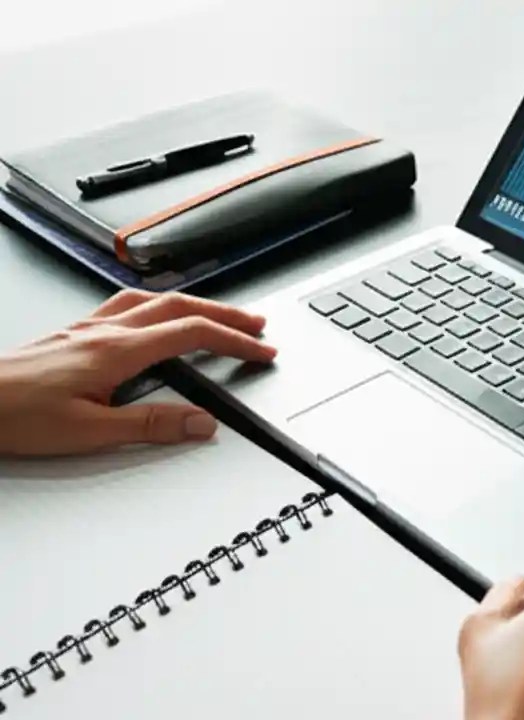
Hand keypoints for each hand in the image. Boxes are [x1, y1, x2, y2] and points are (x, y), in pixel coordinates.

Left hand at [0, 290, 276, 456]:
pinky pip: (126, 305)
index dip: (234, 341)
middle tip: (256, 325)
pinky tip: (155, 314)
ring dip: (194, 303)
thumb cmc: (14, 416)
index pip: (191, 335)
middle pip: (179, 306)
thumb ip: (150, 427)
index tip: (262, 351)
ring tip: (217, 314)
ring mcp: (87, 328)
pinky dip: (157, 305)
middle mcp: (104, 331)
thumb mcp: (89, 433)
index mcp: (116, 351)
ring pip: (153, 300)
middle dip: (225, 314)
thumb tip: (200, 423)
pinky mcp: (73, 334)